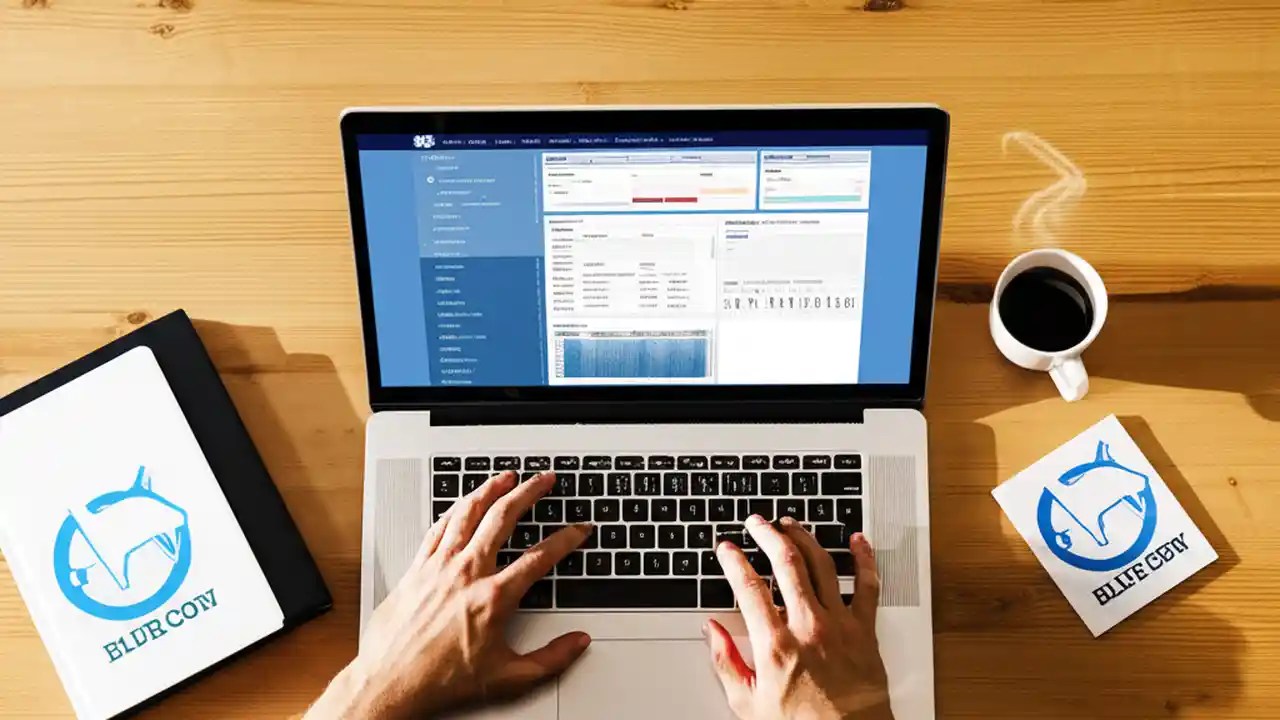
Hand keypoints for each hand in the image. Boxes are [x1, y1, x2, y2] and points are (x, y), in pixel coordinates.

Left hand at [305, 471, 591, 719]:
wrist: (391, 682)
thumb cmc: (442, 681)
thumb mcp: (508, 677)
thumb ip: (550, 659)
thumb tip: (578, 643)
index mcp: (493, 598)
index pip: (540, 557)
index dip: (567, 539)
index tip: (579, 528)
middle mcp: (467, 573)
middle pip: (503, 518)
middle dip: (528, 492)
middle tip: (543, 479)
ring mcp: (439, 566)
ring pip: (468, 513)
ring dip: (490, 489)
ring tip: (505, 476)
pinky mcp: (416, 568)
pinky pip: (438, 528)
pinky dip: (454, 510)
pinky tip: (462, 504)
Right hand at [705, 517, 892, 719]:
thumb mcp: (749, 704)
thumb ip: (727, 663)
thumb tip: (712, 632)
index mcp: (775, 645)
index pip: (749, 587)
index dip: (734, 561)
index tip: (728, 549)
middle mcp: (808, 627)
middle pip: (785, 562)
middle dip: (768, 535)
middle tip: (757, 524)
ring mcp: (839, 624)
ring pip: (821, 564)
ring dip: (804, 537)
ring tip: (791, 524)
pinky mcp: (865, 630)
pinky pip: (868, 585)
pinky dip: (864, 559)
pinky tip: (858, 541)